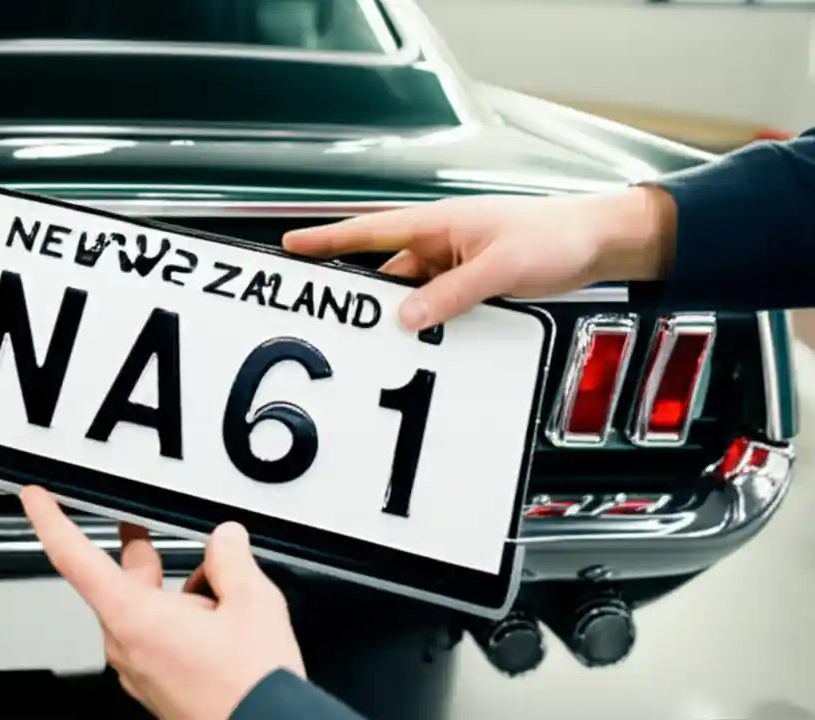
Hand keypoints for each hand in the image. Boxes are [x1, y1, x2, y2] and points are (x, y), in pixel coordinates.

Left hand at [19, 486, 304, 719]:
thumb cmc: (249, 689)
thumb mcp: (254, 604)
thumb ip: (231, 560)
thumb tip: (225, 540)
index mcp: (134, 617)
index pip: (74, 558)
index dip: (50, 521)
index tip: (36, 499)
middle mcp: (126, 645)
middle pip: (122, 580)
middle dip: (144, 554)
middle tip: (152, 525)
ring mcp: (139, 670)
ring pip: (145, 609)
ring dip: (176, 592)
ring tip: (224, 593)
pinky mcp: (156, 686)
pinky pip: (158, 638)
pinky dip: (183, 621)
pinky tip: (223, 623)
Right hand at [282, 186, 676, 329]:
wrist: (603, 242)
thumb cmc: (557, 238)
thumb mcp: (500, 269)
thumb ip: (450, 294)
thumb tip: (407, 318)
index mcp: (440, 223)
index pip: (371, 230)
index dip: (328, 238)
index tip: (293, 246)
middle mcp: (442, 242)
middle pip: (386, 271)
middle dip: (361, 293)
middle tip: (332, 316)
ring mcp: (457, 263)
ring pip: (412, 293)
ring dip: (401, 315)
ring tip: (380, 340)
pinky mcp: (474, 282)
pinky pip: (437, 304)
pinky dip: (428, 321)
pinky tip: (424, 342)